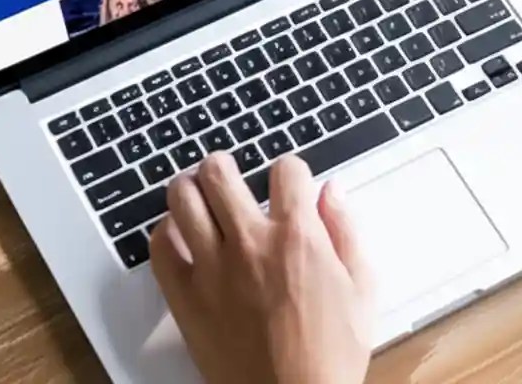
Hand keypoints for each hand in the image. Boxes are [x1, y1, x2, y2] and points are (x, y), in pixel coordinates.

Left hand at [150, 153, 374, 383]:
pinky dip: (166, 232)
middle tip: (229, 175)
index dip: (291, 169)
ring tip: (200, 194)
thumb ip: (346, 231)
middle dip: (226, 165)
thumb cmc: (329, 356)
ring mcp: (212, 269)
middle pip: (220, 171)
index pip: (286, 169)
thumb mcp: (361, 288)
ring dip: (191, 188)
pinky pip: (160, 246)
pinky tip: (181, 235)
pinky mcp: (185, 297)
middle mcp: (250, 244)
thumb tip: (332, 192)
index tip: (290, 182)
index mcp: (298, 238)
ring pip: (182, 198)